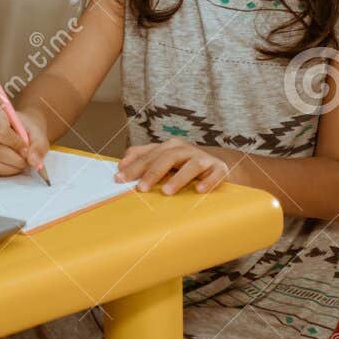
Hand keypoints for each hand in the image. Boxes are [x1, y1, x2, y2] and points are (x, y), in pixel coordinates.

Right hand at [0, 104, 49, 177]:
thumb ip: (38, 146)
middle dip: (16, 158)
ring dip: (12, 167)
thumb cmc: (26, 127)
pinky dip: (7, 171)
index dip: (16, 143)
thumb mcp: (37, 131)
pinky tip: (14, 164)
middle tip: (28, 158)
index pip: (0, 133)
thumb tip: (34, 162)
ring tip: (22, 161)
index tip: (26, 147)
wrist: (21, 128)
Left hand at [114, 138, 228, 194]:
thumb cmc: (184, 165)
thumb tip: (121, 163)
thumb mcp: (164, 159)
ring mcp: (203, 158)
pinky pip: (215, 175)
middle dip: (152, 173)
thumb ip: (143, 158)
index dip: (133, 166)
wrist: (218, 165)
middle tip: (140, 188)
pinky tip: (199, 190)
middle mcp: (185, 150)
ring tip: (166, 191)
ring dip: (178, 179)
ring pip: (191, 166)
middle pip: (167, 158)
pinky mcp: (219, 168)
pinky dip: (208, 182)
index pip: (149, 155)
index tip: (119, 178)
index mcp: (169, 147)